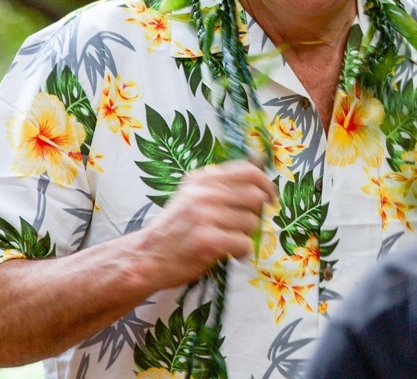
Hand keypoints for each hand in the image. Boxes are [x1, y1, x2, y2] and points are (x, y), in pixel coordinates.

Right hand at [131, 160, 275, 289]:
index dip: (266, 185)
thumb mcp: (194, 195)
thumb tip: (260, 159)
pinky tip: (227, 253)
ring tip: (227, 241)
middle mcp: (204, 193)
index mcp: (203, 179)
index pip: (249, 172)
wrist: (147, 257)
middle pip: (256, 198)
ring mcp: (205, 216)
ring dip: (245, 236)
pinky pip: (245, 243)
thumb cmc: (177, 228)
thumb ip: (224, 182)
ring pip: (252, 223)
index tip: (270, 198)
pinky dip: (241, 252)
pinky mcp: (207, 240)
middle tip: (241, 227)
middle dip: (255, 215)